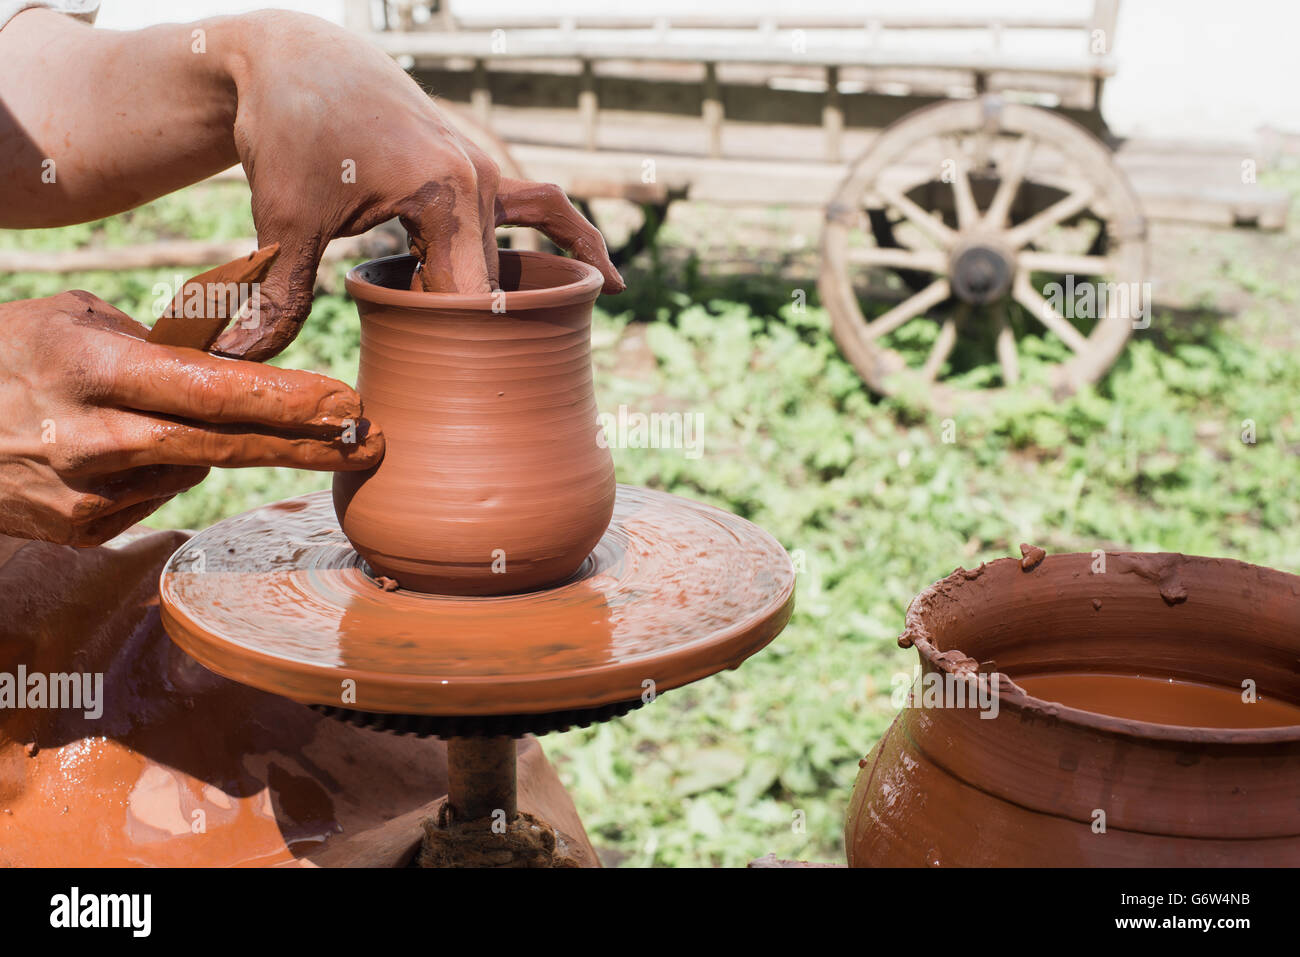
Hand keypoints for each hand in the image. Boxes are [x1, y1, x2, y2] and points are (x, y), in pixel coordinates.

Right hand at [0, 291, 382, 544]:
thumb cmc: (6, 354)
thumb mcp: (75, 319)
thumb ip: (160, 343)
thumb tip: (238, 358)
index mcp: (89, 372)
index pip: (214, 392)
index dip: (288, 401)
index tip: (347, 401)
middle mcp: (90, 441)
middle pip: (225, 448)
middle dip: (306, 446)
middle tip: (369, 442)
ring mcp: (83, 496)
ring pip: (193, 470)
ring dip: (215, 446)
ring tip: (177, 416)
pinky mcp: (79, 532)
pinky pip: (155, 495)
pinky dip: (163, 468)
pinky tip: (129, 447)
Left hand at [214, 11, 623, 360]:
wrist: (293, 55)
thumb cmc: (289, 130)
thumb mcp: (285, 218)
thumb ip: (279, 295)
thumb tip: (244, 360)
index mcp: (448, 193)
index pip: (472, 301)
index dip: (462, 355)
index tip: (457, 398)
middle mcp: (482, 180)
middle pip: (495, 286)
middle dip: (477, 338)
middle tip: (466, 390)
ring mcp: (486, 171)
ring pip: (528, 249)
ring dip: (528, 296)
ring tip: (559, 344)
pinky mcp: (478, 166)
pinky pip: (543, 209)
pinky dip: (572, 241)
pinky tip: (606, 280)